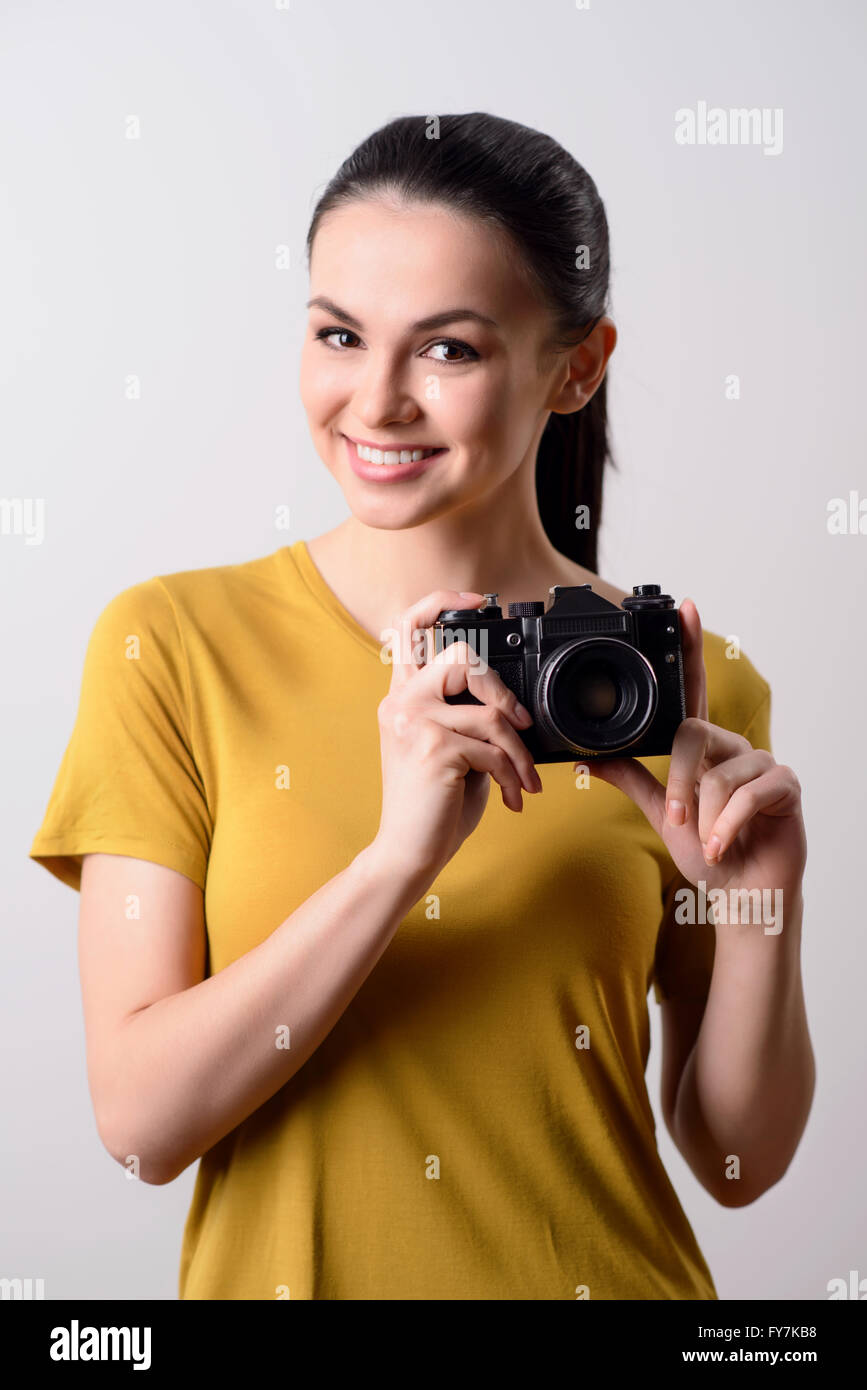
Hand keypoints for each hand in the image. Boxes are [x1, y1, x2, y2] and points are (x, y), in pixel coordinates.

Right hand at [371, 589, 543, 887]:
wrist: (409, 852)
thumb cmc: (432, 804)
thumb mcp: (448, 748)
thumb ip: (465, 715)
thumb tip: (511, 703)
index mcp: (401, 696)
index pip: (408, 628)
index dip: (442, 602)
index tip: (478, 600)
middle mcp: (400, 702)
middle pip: (462, 658)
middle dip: (503, 690)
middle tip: (520, 723)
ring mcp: (413, 723)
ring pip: (490, 713)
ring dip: (519, 752)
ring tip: (523, 779)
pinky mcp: (433, 748)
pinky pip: (492, 749)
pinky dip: (512, 776)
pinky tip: (511, 797)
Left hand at [579, 599, 806, 897]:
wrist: (740, 893)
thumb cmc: (707, 851)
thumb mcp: (661, 813)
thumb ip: (633, 779)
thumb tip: (589, 758)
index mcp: (703, 746)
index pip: (694, 688)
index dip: (690, 648)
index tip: (684, 608)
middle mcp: (733, 746)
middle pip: (695, 736)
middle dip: (680, 785)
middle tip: (679, 819)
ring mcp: (763, 763)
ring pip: (717, 776)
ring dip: (704, 818)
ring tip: (710, 839)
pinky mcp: (785, 785)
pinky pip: (746, 796)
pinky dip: (726, 827)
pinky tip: (725, 845)